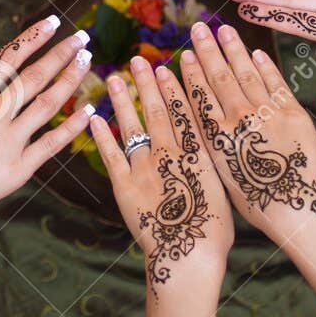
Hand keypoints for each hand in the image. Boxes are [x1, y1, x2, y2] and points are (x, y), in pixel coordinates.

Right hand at [0, 16, 95, 235]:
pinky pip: (51, 144)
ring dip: (69, 80)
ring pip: (47, 104)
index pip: (9, 60)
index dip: (32, 39)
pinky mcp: (19, 168)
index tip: (52, 21)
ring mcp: (9, 142)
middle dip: (60, 54)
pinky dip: (71, 126)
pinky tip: (88, 110)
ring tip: (86, 61)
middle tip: (82, 37)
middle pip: (34, 78)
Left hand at [89, 55, 233, 293]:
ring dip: (123, 100)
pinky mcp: (124, 185)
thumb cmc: (212, 232)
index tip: (167, 66)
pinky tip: (94, 116)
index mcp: (197, 153)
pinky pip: (111, 154)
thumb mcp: (221, 192)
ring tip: (113, 78)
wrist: (187, 256)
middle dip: (148, 83)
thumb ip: (210, 167)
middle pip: (158, 111)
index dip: (175, 87)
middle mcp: (170, 153)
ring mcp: (145, 167)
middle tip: (138, 60)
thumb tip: (208, 151)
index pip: (185, 111)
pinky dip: (102, 134)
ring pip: (133, 126)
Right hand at [179, 23, 315, 246]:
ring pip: (246, 74)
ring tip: (224, 29)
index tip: (184, 54)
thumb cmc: (255, 201)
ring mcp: (267, 113)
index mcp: (218, 136)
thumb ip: (212, 146)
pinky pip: (275, 83)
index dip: (191, 73)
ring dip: (234, 50)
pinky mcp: (293, 114)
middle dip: (208, 50)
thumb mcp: (221, 175)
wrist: (295, 207)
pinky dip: (264, 67)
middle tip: (198, 28)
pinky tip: (256, 53)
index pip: (200, 96)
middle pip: (220, 78)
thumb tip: (203, 128)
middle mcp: (239, 119)